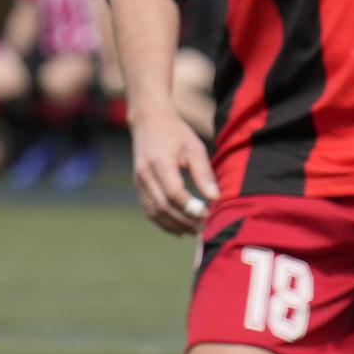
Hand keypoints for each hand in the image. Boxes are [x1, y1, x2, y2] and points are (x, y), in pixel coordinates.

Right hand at [129, 105, 219, 235]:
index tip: (207, 215)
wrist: (148, 122)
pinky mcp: (138, 186)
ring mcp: (139, 182)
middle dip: (184, 221)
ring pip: (154, 212)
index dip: (190, 207)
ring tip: (193, 232)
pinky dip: (163, 222)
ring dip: (173, 225)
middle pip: (163, 206)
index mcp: (160, 162)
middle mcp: (146, 174)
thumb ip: (204, 173)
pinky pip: (148, 210)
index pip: (174, 192)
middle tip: (203, 229)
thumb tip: (215, 198)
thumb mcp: (194, 147)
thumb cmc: (175, 133)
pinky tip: (178, 228)